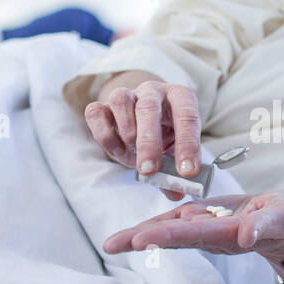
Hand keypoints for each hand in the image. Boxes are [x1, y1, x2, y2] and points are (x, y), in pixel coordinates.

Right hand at [83, 77, 200, 200]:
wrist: (143, 122)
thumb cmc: (165, 136)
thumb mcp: (177, 151)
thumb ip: (177, 172)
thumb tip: (177, 193)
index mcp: (180, 97)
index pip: (187, 116)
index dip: (188, 145)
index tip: (187, 172)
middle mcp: (153, 91)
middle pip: (149, 107)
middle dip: (148, 142)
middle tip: (150, 170)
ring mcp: (127, 94)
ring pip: (121, 100)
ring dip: (126, 133)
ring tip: (133, 155)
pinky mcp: (103, 104)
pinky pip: (96, 112)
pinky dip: (105, 134)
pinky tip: (118, 149)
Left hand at [102, 190, 283, 257]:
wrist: (282, 224)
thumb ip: (265, 225)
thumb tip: (245, 236)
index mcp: (229, 233)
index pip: (196, 233)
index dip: (169, 235)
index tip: (144, 240)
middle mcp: (210, 235)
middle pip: (173, 236)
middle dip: (144, 238)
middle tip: (114, 244)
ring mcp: (204, 229)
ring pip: (168, 232)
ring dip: (139, 236)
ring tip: (111, 244)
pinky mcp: (201, 221)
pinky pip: (172, 224)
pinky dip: (151, 227)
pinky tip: (129, 234)